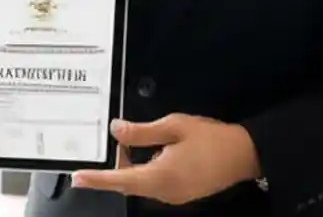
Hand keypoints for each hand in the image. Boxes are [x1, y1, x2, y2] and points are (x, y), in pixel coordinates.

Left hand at [71, 114, 261, 205]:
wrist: (245, 154)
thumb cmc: (211, 138)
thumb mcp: (173, 126)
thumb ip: (141, 132)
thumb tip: (116, 130)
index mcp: (159, 177)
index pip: (119, 179)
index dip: (96, 179)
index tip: (77, 178)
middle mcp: (163, 193)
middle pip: (128, 182)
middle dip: (118, 162)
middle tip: (121, 138)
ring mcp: (173, 196)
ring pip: (141, 182)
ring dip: (134, 165)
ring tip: (140, 140)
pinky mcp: (181, 194)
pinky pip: (154, 183)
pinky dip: (147, 169)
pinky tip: (156, 151)